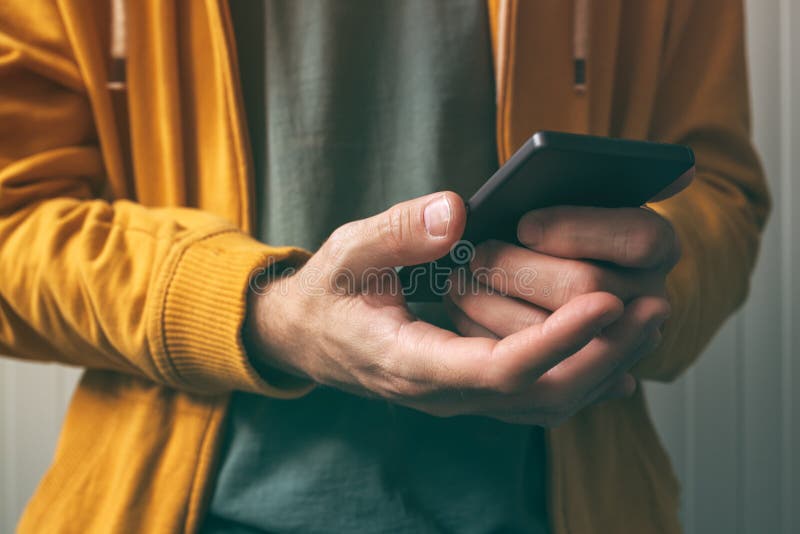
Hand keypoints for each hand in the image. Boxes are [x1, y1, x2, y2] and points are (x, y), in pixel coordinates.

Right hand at [244, 192, 668, 425]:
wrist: (309, 336)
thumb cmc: (330, 292)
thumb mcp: (349, 251)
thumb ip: (399, 233)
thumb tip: (457, 213)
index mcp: (409, 363)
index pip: (497, 370)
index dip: (556, 341)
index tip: (604, 302)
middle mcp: (442, 394)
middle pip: (540, 395)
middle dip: (602, 355)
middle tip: (650, 307)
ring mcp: (459, 399)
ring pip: (546, 404)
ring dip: (603, 365)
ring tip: (647, 320)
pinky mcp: (471, 391)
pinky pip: (538, 399)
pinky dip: (583, 377)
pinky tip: (620, 355)